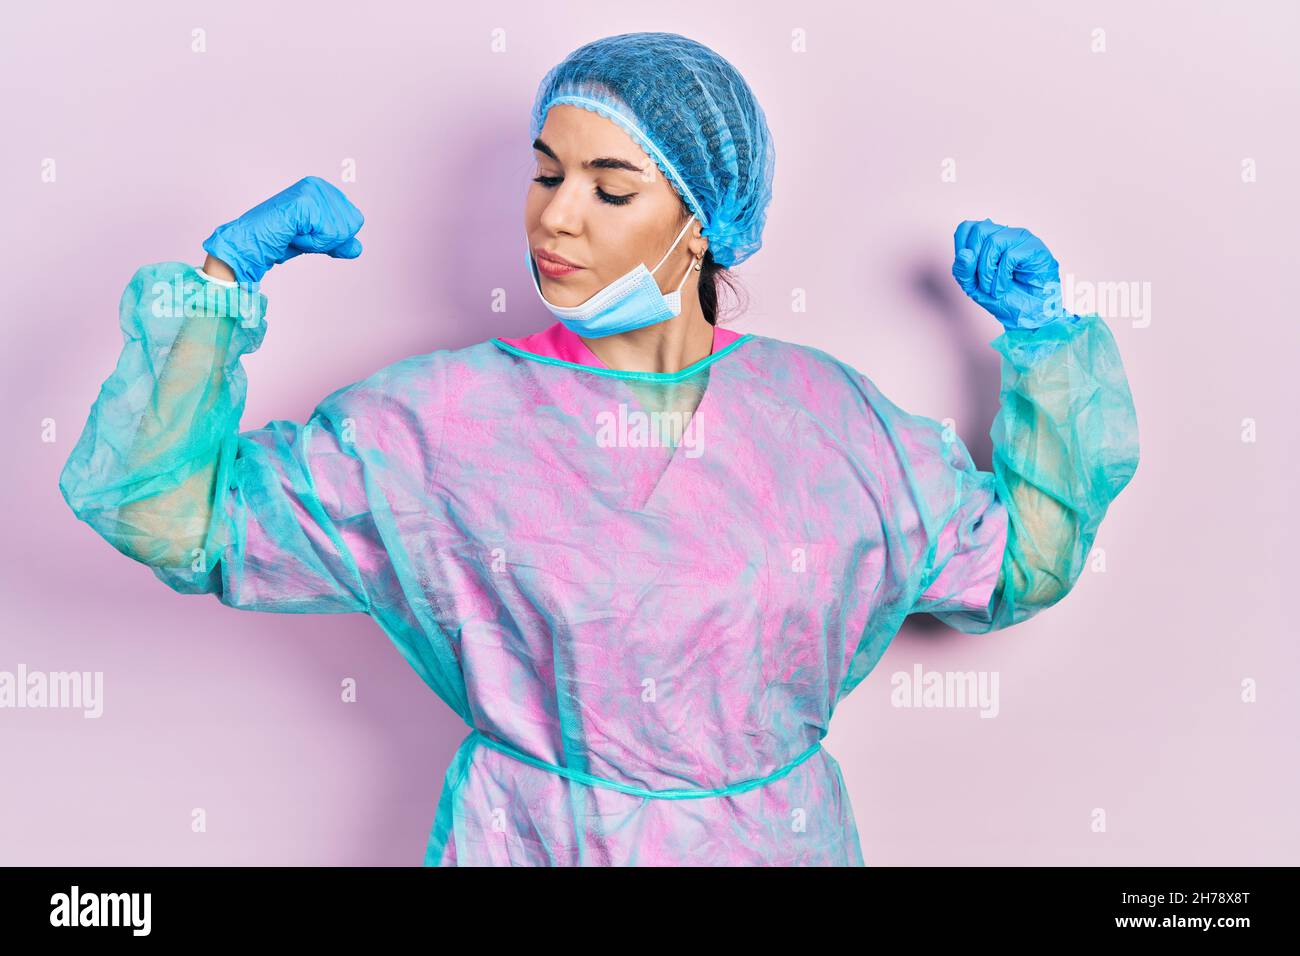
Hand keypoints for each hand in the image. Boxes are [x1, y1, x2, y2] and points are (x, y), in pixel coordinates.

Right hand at [202, 176, 363, 284]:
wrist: (252, 244)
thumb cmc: (279, 239)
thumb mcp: (316, 242)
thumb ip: (338, 242)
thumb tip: (358, 248)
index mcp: (325, 190)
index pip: (356, 220)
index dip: (334, 237)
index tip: (309, 233)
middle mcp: (320, 185)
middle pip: (353, 225)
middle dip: (328, 240)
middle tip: (301, 234)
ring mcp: (312, 190)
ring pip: (341, 231)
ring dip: (316, 242)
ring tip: (295, 233)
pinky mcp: (306, 201)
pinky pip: (327, 233)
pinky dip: (310, 242)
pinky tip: (292, 234)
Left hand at [951, 218, 1071, 330]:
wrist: (1028, 314)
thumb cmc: (1005, 298)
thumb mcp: (974, 287)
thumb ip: (963, 271)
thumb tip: (964, 254)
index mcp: (987, 239)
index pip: (966, 228)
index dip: (961, 248)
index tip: (968, 271)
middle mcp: (1004, 234)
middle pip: (978, 230)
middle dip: (974, 262)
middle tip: (982, 283)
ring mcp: (1020, 239)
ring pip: (993, 242)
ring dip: (987, 272)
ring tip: (993, 289)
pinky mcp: (1034, 248)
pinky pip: (1010, 255)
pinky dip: (1001, 277)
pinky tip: (1003, 288)